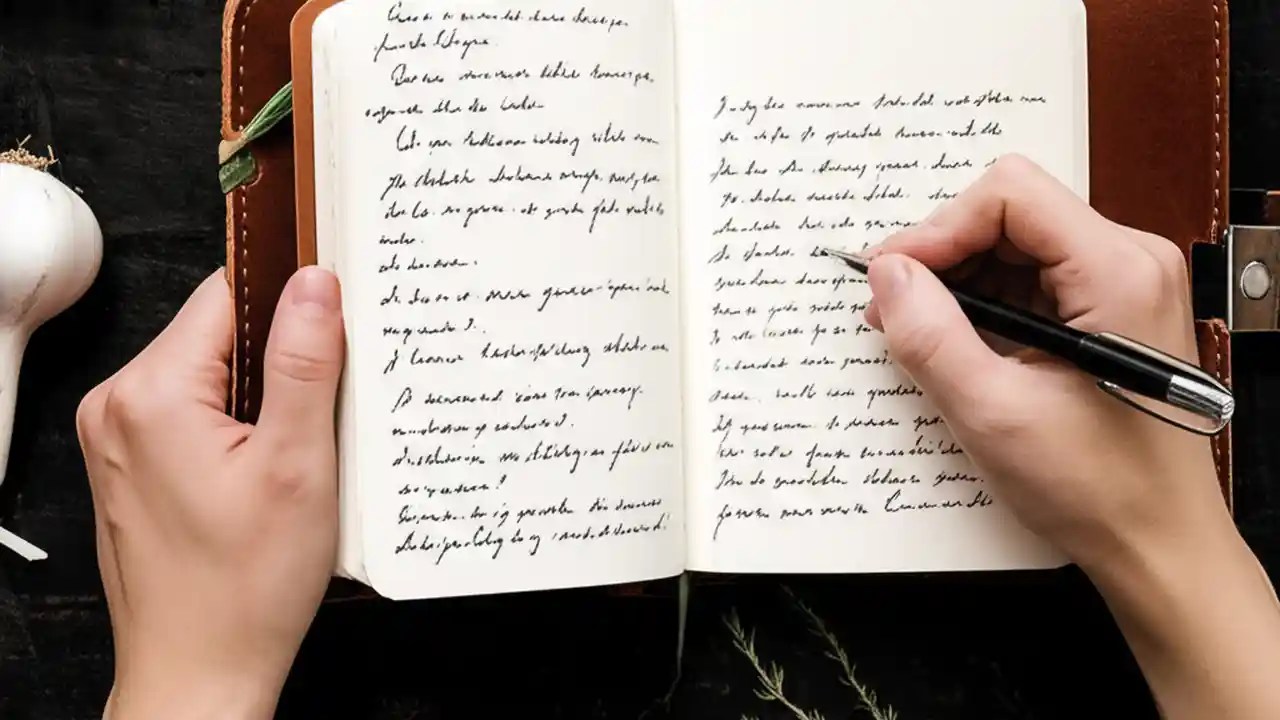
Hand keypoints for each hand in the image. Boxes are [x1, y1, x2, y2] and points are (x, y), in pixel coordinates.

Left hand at [76, 267, 344, 719]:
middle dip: (279, 359)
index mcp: (153, 392)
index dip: (290, 300)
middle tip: (320, 416)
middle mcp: (118, 406)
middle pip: (218, 334)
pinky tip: (264, 476)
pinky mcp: (132, 463)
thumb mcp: (297, 465)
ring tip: (292, 457)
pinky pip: (193, 412)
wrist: (200, 672)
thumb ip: (304, 361)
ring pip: (209, 374)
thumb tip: (314, 282)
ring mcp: (118, 437)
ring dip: (261, 398)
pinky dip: (237, 428)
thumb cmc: (243, 588)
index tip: (333, 329)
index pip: (228, 294)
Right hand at [866, 154, 1279, 719]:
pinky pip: (1033, 279)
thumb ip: (931, 335)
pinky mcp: (1111, 309)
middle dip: (944, 254)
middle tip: (893, 308)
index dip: (938, 227)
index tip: (891, 275)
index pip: (1010, 196)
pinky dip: (986, 303)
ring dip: (960, 280)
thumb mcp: (993, 413)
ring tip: (917, 333)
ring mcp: (1124, 284)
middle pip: (1012, 212)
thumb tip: (887, 273)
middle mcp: (1130, 261)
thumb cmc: (1098, 488)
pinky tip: (957, 344)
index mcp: (1117, 272)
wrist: (1159, 543)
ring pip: (1017, 244)